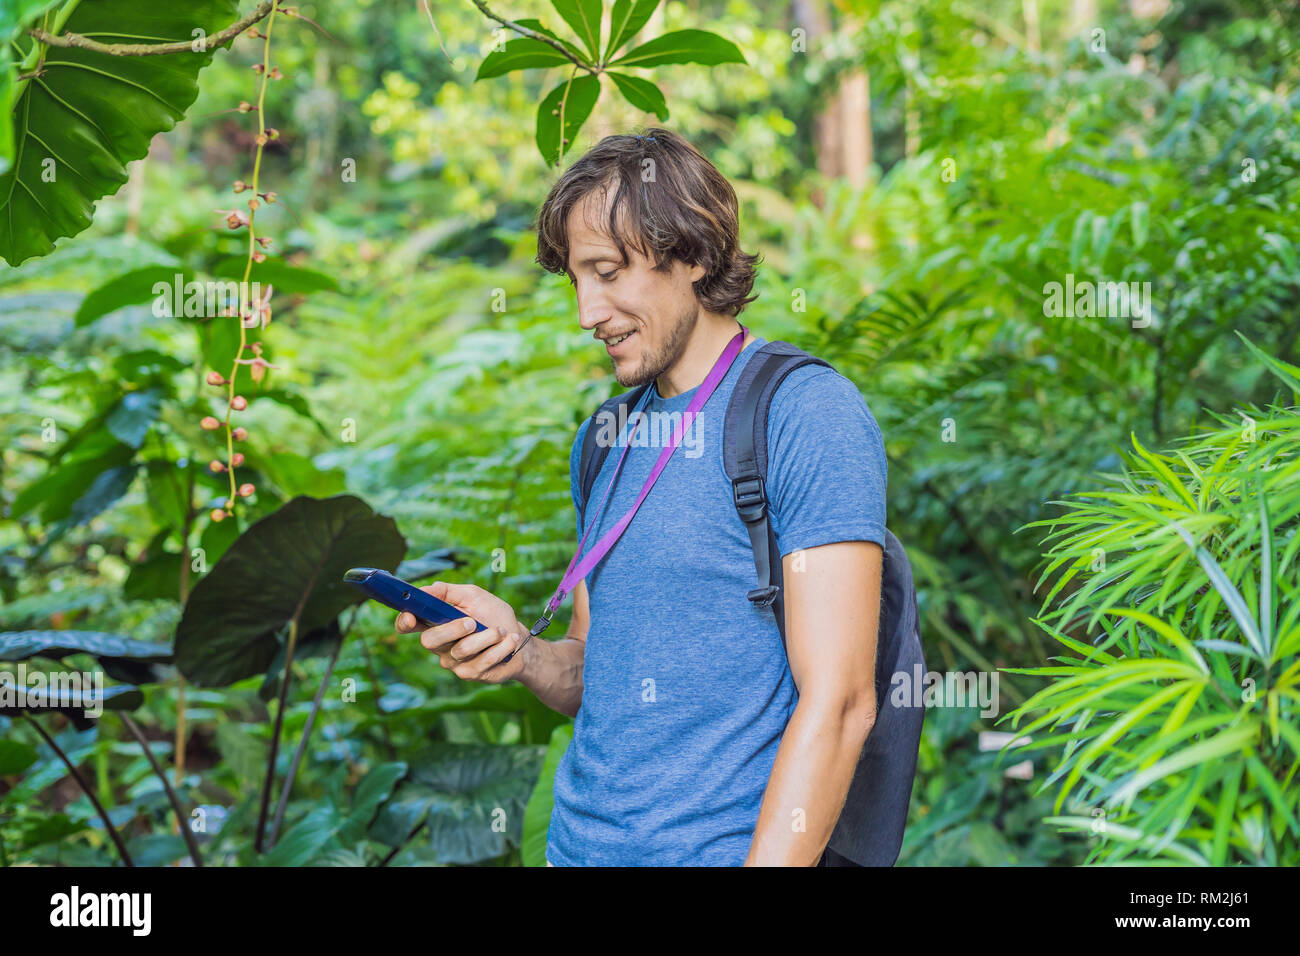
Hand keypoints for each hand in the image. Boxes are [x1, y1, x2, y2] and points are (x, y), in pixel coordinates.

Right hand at [393, 581, 531, 683]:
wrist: (520, 640)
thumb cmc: (494, 616)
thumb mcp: (473, 596)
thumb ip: (448, 592)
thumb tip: (427, 589)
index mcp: (435, 623)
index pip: (408, 625)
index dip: (404, 622)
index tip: (411, 616)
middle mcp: (440, 644)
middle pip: (429, 640)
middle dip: (452, 629)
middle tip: (472, 622)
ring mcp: (453, 661)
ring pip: (461, 650)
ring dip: (487, 636)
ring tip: (501, 631)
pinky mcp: (469, 673)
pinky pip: (481, 661)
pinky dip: (500, 647)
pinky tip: (508, 641)